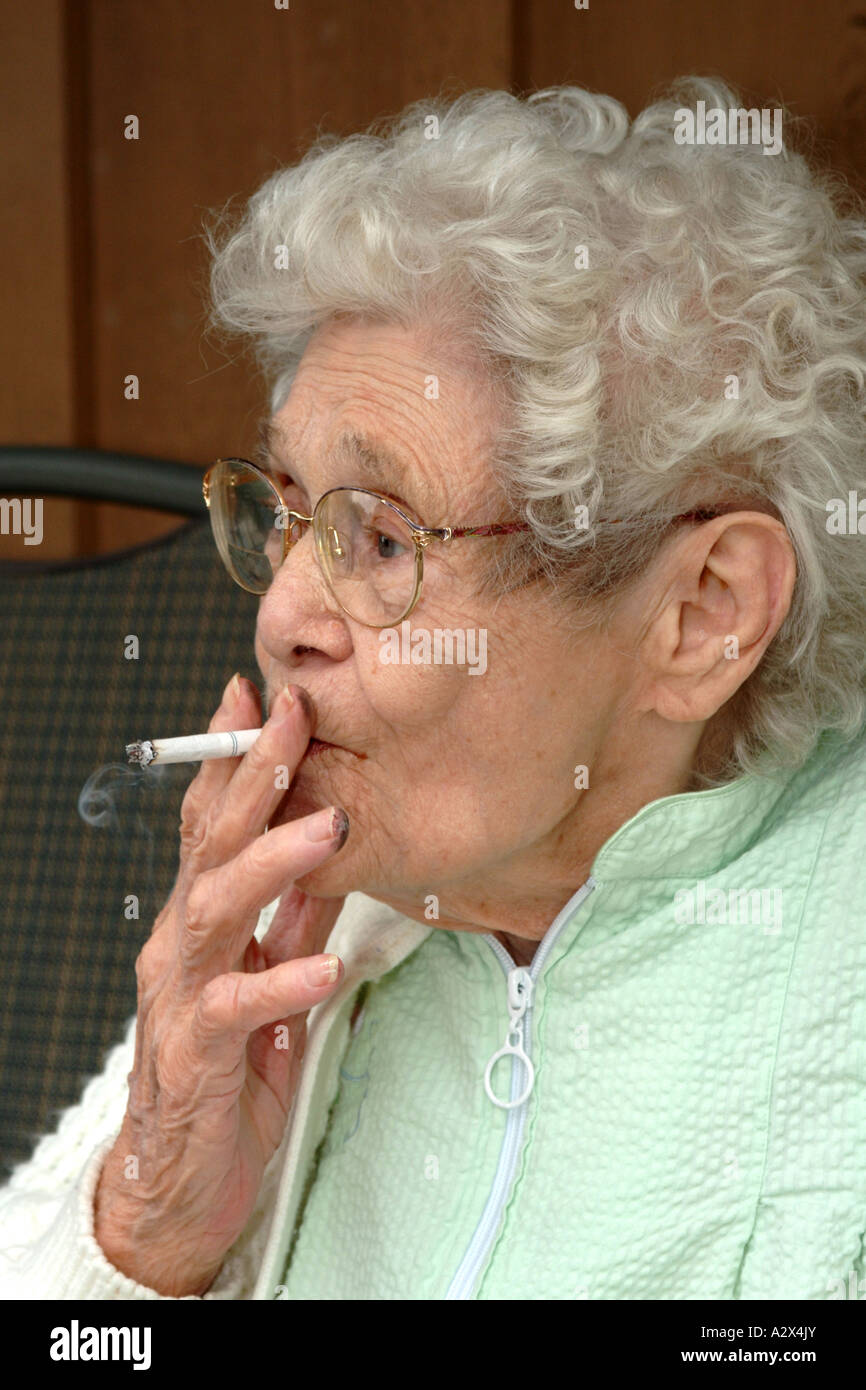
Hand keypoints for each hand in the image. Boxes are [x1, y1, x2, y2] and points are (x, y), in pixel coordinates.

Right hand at [94, 675, 347, 1295]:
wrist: (180, 1182)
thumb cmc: (226, 1073)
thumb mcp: (272, 979)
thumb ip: (294, 919)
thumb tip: (331, 853)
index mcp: (202, 920)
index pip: (212, 822)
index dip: (234, 756)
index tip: (260, 693)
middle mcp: (180, 944)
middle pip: (211, 843)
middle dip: (253, 774)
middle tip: (295, 716)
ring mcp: (181, 995)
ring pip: (215, 909)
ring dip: (271, 862)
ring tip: (328, 825)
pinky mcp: (195, 1055)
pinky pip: (236, 1010)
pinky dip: (280, 984)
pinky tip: (323, 970)